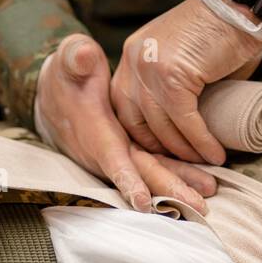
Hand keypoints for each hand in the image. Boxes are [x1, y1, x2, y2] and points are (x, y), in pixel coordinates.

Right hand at [36, 33, 213, 212]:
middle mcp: (105, 151)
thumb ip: (77, 57)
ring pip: (150, 175)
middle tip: (198, 206)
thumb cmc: (68, 75)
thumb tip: (84, 56)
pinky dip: (176, 178)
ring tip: (206, 201)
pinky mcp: (128, 158)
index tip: (142, 201)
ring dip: (178, 188)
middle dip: (167, 191)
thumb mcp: (70, 60)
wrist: (54, 95)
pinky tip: (201, 185)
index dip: (127, 178)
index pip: (112, 157)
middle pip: (139, 174)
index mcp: (94, 129)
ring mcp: (117, 158)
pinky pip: (153, 169)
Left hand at [111, 0, 261, 165]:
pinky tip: (215, 154)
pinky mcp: (172, 75)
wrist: (239, 4)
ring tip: (204, 163)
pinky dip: (200, 142)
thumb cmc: (223, 31)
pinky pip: (183, 120)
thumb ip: (180, 88)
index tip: (164, 152)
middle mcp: (134, 60)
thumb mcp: (187, 62)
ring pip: (160, 125)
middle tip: (182, 164)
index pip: (124, 105)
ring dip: (184, 151)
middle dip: (158, 149)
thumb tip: (189, 125)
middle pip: (134, 120)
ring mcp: (149, 67)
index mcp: (133, 55)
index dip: (142, 134)